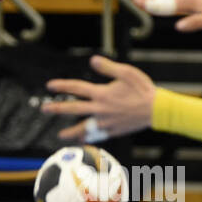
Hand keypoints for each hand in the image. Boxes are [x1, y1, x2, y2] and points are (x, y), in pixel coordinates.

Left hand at [41, 55, 157, 140]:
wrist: (156, 110)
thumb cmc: (142, 89)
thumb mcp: (126, 72)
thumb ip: (108, 68)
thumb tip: (92, 61)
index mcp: (102, 93)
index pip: (77, 88)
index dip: (62, 86)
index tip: (49, 86)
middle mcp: (101, 109)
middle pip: (74, 109)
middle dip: (57, 109)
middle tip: (44, 109)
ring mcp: (106, 122)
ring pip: (84, 128)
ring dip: (71, 132)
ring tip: (61, 136)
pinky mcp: (113, 131)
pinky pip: (97, 136)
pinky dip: (88, 138)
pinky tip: (82, 140)